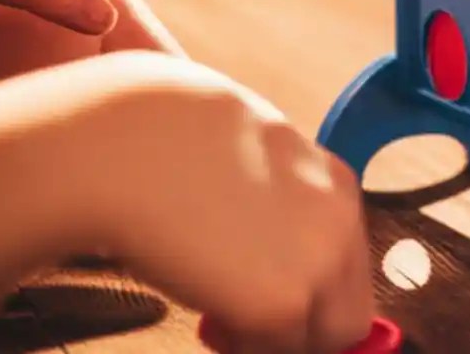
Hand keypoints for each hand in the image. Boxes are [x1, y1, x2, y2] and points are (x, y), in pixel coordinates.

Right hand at [71, 54, 375, 353]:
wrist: (125, 151)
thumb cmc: (165, 136)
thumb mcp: (246, 145)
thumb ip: (273, 190)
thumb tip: (264, 240)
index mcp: (335, 181)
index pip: (344, 261)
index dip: (304, 281)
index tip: (263, 284)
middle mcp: (340, 222)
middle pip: (345, 309)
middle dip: (300, 319)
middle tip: (241, 313)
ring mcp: (319, 265)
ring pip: (317, 338)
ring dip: (274, 335)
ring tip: (219, 310)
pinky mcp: (284, 304)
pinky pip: (276, 350)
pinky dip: (244, 344)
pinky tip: (208, 315)